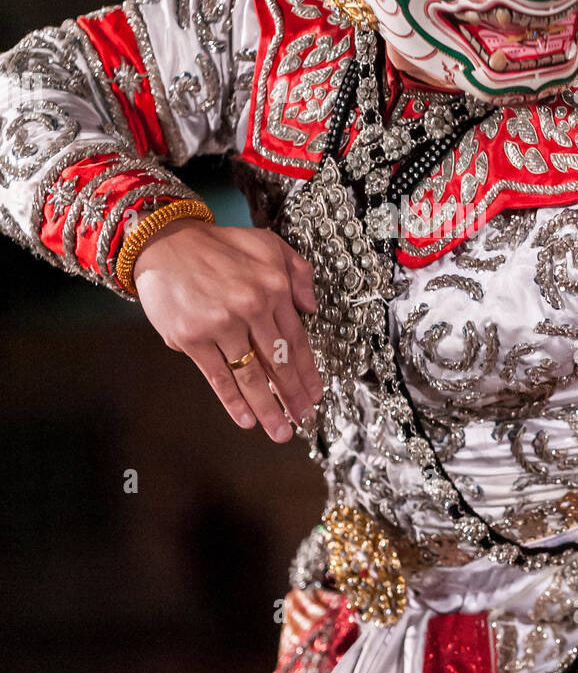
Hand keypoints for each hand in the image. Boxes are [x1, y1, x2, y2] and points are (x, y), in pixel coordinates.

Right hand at [132, 219, 322, 440]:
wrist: (166, 242)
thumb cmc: (217, 246)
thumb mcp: (268, 244)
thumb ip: (298, 272)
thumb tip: (311, 307)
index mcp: (273, 288)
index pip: (297, 340)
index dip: (308, 372)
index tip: (316, 394)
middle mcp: (251, 307)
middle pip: (278, 363)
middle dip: (293, 397)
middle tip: (303, 419)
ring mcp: (221, 324)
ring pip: (251, 376)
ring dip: (268, 409)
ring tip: (279, 430)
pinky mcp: (193, 337)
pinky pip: (218, 376)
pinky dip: (233, 401)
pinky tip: (246, 419)